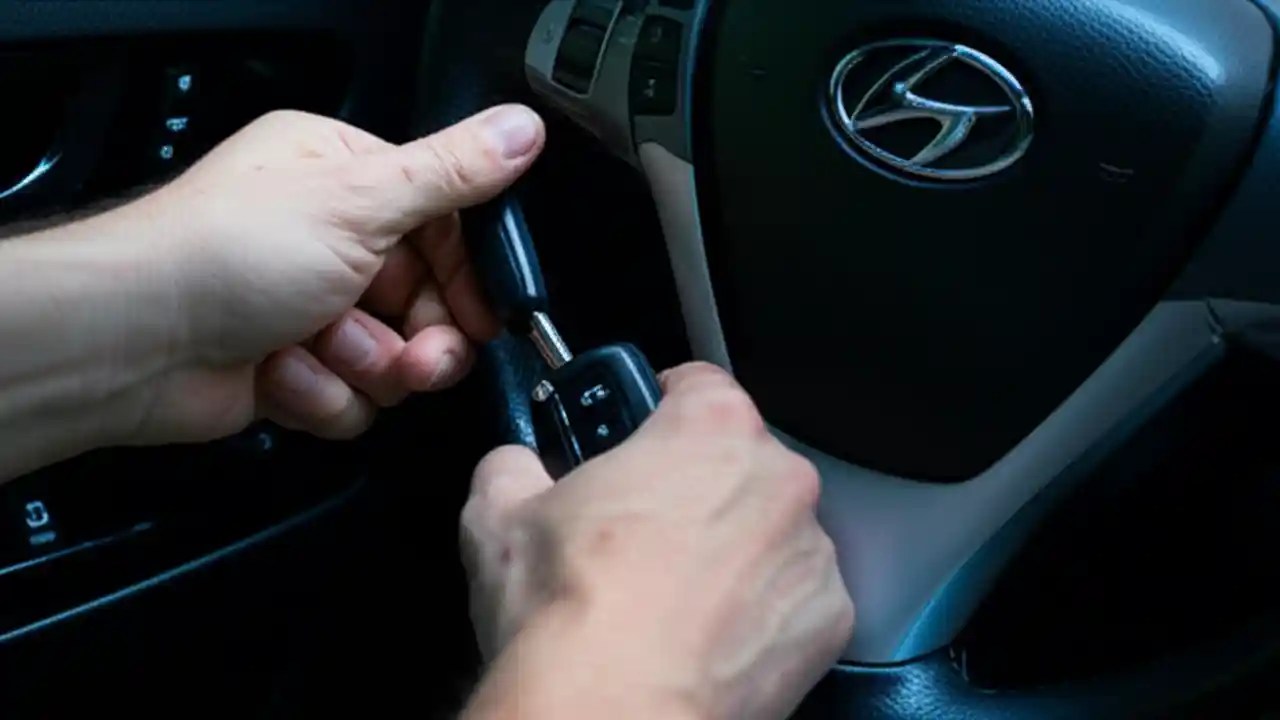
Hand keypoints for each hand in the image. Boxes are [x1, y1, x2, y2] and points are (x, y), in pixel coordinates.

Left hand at [123, 105, 544, 442]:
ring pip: (393, 360)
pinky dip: (320, 395)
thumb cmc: (225, 252)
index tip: (484, 315)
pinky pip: (351, 398)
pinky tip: (278, 372)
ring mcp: (309, 307)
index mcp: (343, 176)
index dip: (469, 279)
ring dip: (362, 366)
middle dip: (420, 340)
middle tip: (414, 358)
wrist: (132, 342)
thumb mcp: (359, 201)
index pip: (444, 226)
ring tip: (319, 349)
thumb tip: (521, 129)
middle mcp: (328, 238)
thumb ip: (452, 174)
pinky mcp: (293, 368)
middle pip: (427, 303)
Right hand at [459, 363, 853, 719]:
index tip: (636, 433)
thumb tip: (516, 464)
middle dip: (694, 485)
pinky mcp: (829, 621)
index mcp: (711, 429)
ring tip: (670, 595)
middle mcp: (778, 479)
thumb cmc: (567, 610)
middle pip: (739, 459)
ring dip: (732, 547)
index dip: (658, 405)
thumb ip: (515, 462)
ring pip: (771, 529)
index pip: (697, 383)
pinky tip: (707, 635)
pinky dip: (761, 611)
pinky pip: (795, 596)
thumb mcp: (499, 512)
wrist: (611, 712)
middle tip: (640, 528)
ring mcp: (811, 552)